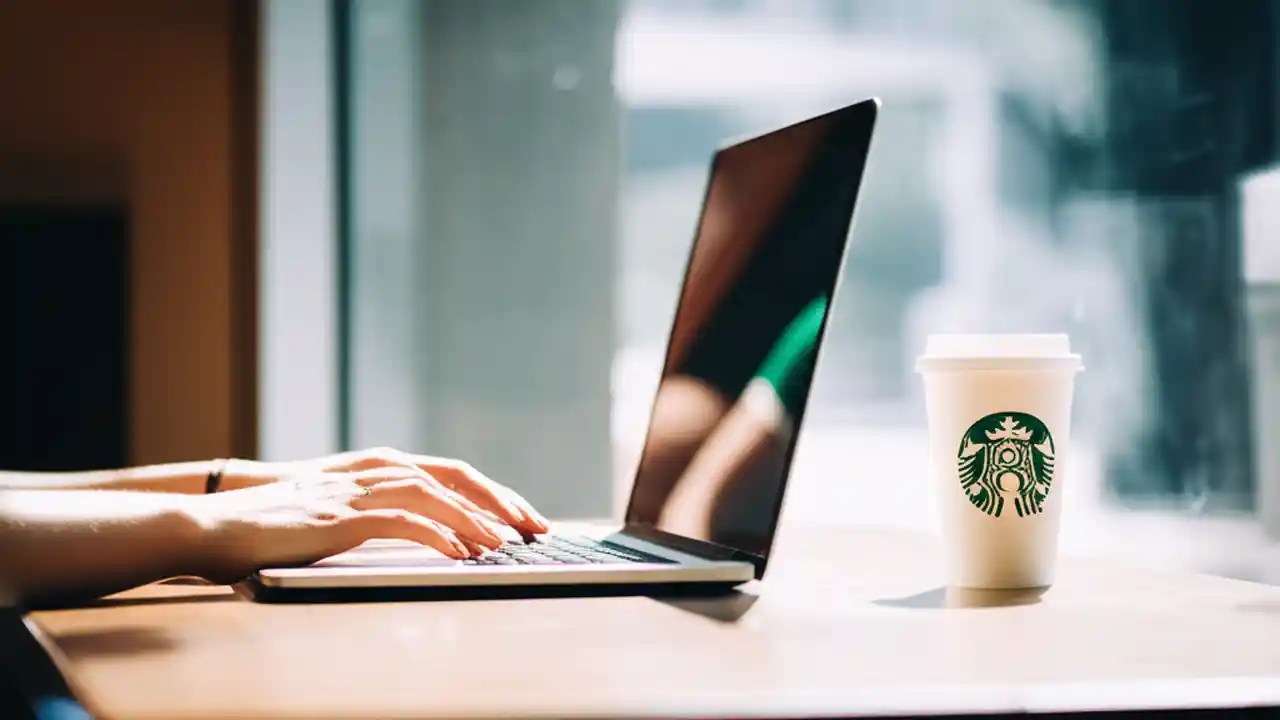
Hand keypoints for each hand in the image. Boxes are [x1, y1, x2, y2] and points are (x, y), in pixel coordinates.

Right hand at [235, 447, 548, 535]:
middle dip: (501, 502)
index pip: (455, 473)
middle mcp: (376, 469)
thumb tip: (442, 534)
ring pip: (435, 495)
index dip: (496, 493)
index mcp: (382, 465)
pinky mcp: (340, 518)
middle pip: (456, 477)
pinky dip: (437, 535)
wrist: (221, 521)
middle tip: (535, 528)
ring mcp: (358, 491)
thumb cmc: (282, 521)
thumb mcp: (344, 508)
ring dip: (475, 520)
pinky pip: (401, 522)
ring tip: (505, 543)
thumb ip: (387, 510)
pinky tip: (461, 554)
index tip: (527, 517)